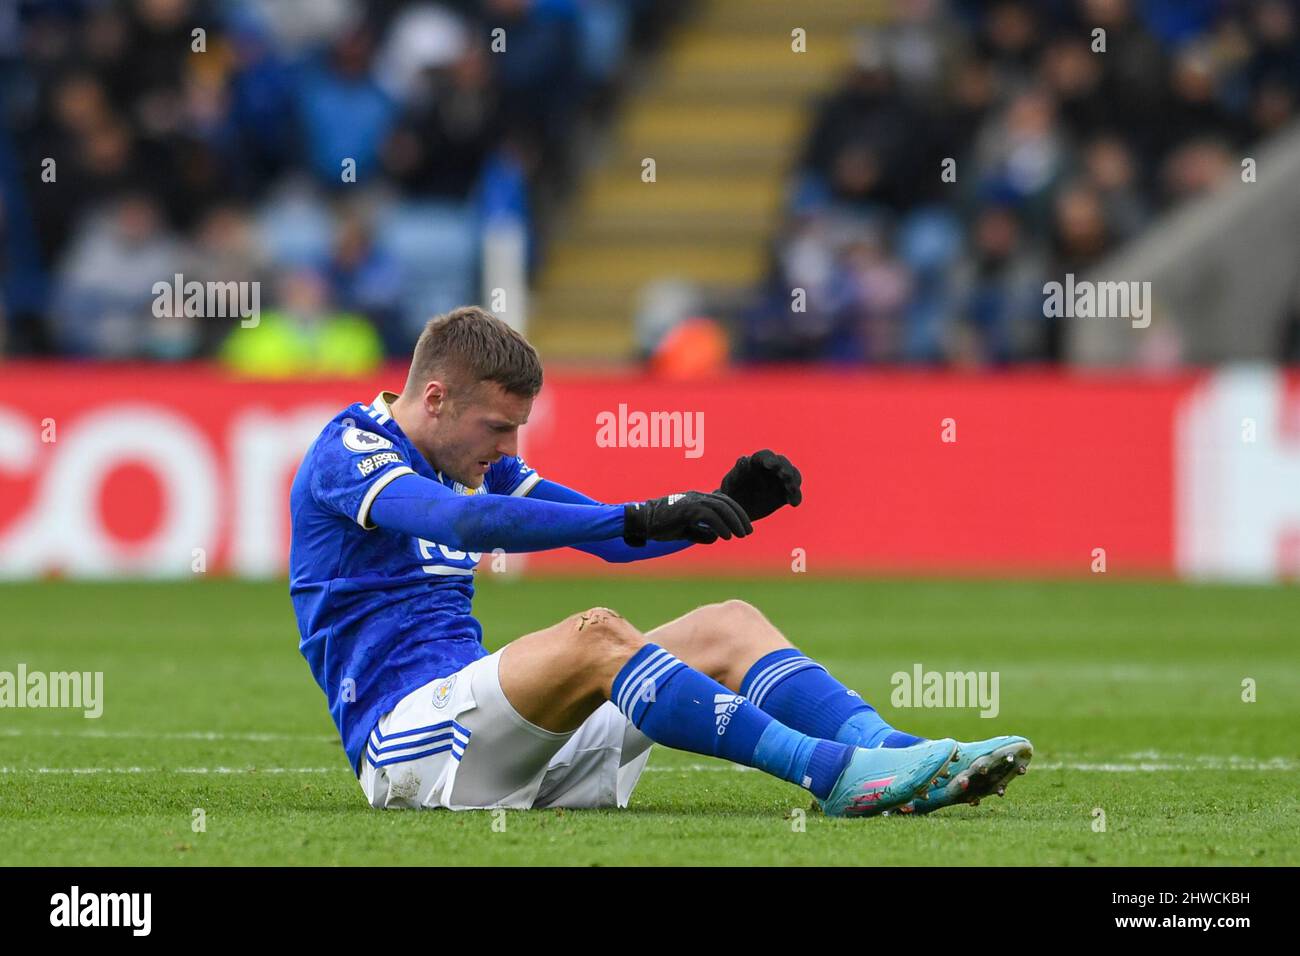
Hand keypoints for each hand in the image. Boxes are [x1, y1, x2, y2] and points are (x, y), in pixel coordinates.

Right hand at [623, 491, 752, 545]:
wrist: (641, 520)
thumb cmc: (661, 525)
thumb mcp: (685, 529)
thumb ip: (700, 531)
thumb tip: (715, 537)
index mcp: (697, 498)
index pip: (723, 501)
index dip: (737, 512)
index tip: (745, 526)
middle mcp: (697, 496)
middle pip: (726, 503)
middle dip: (739, 517)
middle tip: (748, 532)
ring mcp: (692, 501)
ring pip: (720, 508)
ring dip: (733, 522)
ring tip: (741, 535)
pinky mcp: (687, 510)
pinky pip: (709, 516)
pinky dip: (721, 526)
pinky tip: (726, 536)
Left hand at [716, 450, 801, 520]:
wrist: (736, 509)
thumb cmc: (731, 492)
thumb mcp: (731, 482)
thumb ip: (738, 472)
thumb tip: (744, 460)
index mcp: (757, 462)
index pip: (766, 456)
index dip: (769, 459)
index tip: (771, 465)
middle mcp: (771, 469)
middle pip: (783, 463)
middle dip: (786, 468)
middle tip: (785, 476)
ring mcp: (780, 481)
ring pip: (792, 476)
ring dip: (793, 481)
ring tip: (791, 489)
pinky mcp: (784, 494)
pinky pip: (793, 494)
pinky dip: (795, 497)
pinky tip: (794, 503)